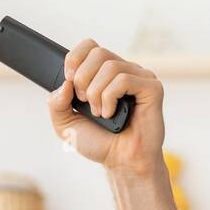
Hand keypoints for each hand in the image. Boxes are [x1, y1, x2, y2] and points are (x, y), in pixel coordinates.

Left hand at [47, 39, 165, 177]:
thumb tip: (65, 83)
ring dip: (96, 94)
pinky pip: (124, 80)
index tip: (69, 82)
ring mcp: (139, 78)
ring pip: (110, 67)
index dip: (74, 59)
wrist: (120, 162)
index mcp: (103, 74)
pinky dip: (110, 98)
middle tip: (85, 103)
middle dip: (82, 80)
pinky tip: (112, 114)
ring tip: (100, 114)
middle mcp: (123, 71)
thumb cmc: (99, 143)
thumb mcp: (66, 125)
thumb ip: (57, 104)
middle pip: (98, 53)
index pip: (89, 47)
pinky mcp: (151, 88)